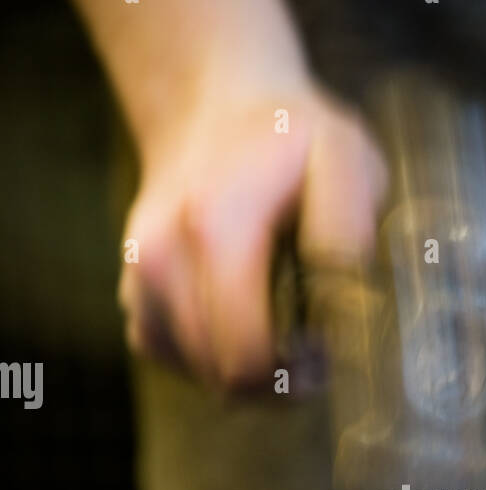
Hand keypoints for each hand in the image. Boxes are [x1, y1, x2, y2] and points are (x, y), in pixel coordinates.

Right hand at [119, 76, 387, 388]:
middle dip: (279, 378)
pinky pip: (180, 361)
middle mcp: (161, 262)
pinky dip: (216, 355)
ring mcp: (140, 284)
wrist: (212, 108)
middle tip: (315, 340)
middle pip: (226, 381)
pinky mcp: (135, 302)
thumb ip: (347, 230)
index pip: (246, 360)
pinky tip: (243, 314)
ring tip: (283, 319)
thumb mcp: (344, 159)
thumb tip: (340, 307)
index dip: (297, 374)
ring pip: (204, 378)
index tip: (327, 348)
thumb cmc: (289, 138)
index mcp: (214, 230)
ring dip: (250, 368)